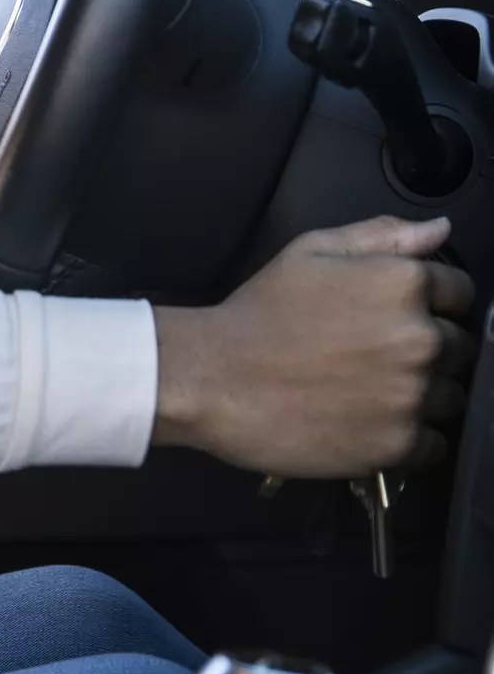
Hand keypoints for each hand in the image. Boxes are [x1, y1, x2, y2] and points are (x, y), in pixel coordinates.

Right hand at [153, 216, 475, 478]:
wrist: (213, 378)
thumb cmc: (258, 313)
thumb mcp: (309, 251)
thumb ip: (379, 235)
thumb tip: (438, 230)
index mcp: (402, 284)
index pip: (461, 291)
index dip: (432, 301)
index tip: (397, 314)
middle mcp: (419, 338)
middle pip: (461, 346)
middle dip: (426, 348)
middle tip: (374, 353)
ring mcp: (412, 395)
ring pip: (451, 395)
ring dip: (421, 393)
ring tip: (369, 389)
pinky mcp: (399, 443)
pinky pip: (434, 443)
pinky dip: (410, 436)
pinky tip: (369, 420)